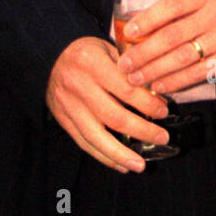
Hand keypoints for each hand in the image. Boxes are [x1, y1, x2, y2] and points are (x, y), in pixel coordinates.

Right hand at [46, 36, 170, 172]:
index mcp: (93, 64)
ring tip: (140, 166)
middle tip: (163, 137)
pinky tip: (121, 165)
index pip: (127, 90)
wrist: (50, 57)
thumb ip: (130, 69)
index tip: (164, 110)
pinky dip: (103, 156)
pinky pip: (84, 142)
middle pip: (115, 117)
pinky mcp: (63, 120)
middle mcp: (78, 86)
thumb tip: (158, 96)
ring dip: (121, 154)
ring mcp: (68, 106)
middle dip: (143, 131)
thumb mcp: (109, 48)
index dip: (149, 104)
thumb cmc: (88, 52)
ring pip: (97, 137)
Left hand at [116, 0, 215, 92]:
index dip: (147, 20)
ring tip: (136, 78)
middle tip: (125, 64)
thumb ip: (178, 11)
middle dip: (144, 52)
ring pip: (182, 57)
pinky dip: (175, 81)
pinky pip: (197, 73)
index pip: (171, 6)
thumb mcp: (206, 1)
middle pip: (172, 35)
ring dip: (155, 70)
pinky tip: (159, 85)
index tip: (128, 33)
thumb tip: (139, 26)